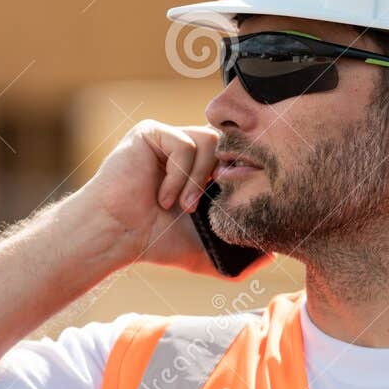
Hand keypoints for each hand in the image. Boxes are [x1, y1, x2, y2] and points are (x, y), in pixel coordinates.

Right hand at [72, 120, 241, 276]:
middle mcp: (184, 148)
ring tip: (180, 207)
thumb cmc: (153, 242)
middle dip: (221, 178)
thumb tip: (273, 256)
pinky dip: (178, 176)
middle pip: (226, 145)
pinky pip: (183, 144)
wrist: (116, 235)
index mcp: (198, 167)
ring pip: (208, 142)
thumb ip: (237, 252)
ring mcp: (167, 138)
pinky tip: (162, 197)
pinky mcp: (150, 133)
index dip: (236, 177)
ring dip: (197, 181)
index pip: (232, 157)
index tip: (226, 204)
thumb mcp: (205, 248)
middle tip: (202, 208)